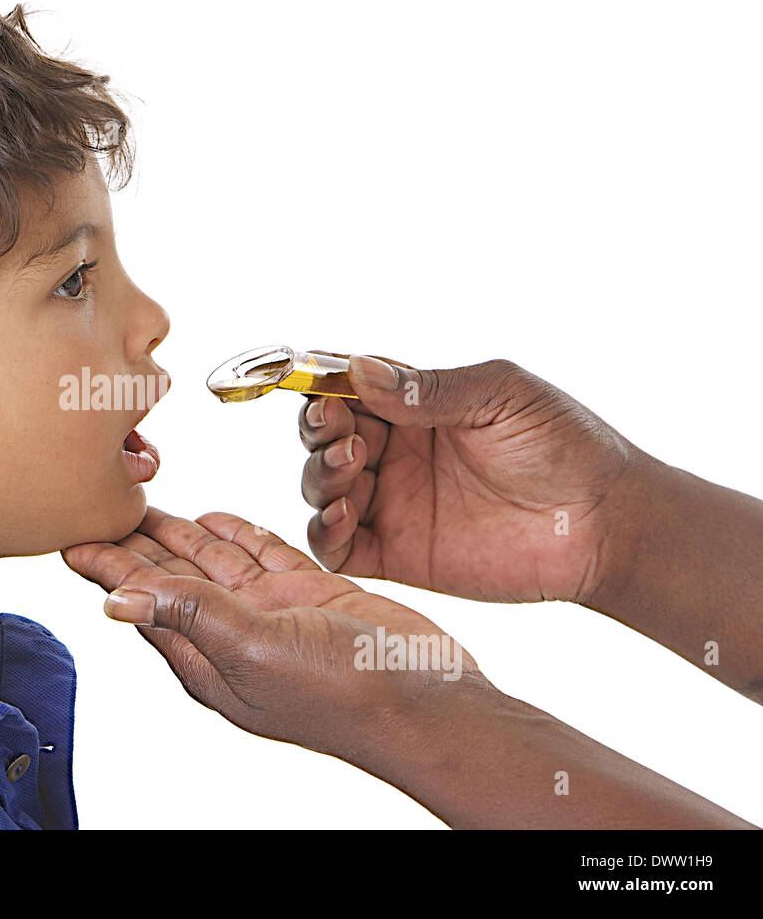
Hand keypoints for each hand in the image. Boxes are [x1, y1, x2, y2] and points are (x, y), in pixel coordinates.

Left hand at [61, 506, 492, 766]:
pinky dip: (236, 532)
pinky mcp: (310, 593)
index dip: (106, 566)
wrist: (429, 700)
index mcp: (206, 655)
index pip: (142, 600)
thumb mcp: (252, 648)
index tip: (68, 535)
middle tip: (97, 498)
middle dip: (132, 540)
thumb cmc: (344, 694)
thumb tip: (114, 601)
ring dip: (177, 530)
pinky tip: (211, 513)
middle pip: (168, 575)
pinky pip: (261, 555)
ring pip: (212, 560)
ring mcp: (272, 612)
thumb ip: (188, 613)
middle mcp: (232, 633)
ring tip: (141, 498)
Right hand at [298, 355, 640, 604]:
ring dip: (319, 473)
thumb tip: (359, 369)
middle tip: (339, 430)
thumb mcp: (502, 395)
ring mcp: (392, 504)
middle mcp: (395, 453)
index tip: (327, 392)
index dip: (324, 387)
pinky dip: (323, 532)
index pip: (348, 390)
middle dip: (317, 429)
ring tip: (351, 465)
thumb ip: (431, 388)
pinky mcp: (397, 554)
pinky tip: (343, 516)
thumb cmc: (566, 447)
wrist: (606, 523)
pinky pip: (338, 547)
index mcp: (416, 408)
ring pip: (320, 486)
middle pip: (322, 436)